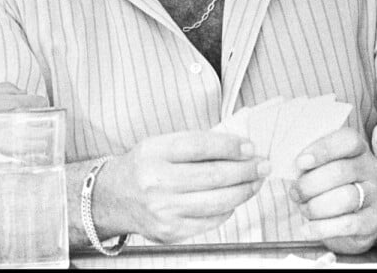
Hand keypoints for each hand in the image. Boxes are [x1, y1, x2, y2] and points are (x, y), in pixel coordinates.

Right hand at [101, 131, 267, 243]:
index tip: (250, 147)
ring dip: (244, 191)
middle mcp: (156, 182)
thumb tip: (237, 148)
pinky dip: (227, 209)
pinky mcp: (170, 232)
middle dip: (245, 170)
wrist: (113, 197)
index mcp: (154, 153)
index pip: (200, 146)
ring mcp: (163, 211)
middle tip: (263, 165)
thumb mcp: (160, 144)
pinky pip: (210, 221)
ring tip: (256, 182)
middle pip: (213, 176)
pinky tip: (234, 199)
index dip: (230, 146)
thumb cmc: (142, 167)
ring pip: (217, 202)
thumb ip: (195, 145)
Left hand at [288, 127, 376, 253]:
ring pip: (346, 198)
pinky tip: (307, 229)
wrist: (352, 217)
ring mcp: (375, 195)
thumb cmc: (329, 184)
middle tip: (295, 193)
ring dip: (316, 206)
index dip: (323, 149)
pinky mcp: (373, 221)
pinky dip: (322, 228)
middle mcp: (371, 169)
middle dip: (310, 184)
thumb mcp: (322, 166)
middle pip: (341, 171)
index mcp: (358, 149)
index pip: (348, 140)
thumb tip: (288, 167)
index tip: (300, 162)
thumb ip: (309, 163)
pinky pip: (348, 224)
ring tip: (303, 209)